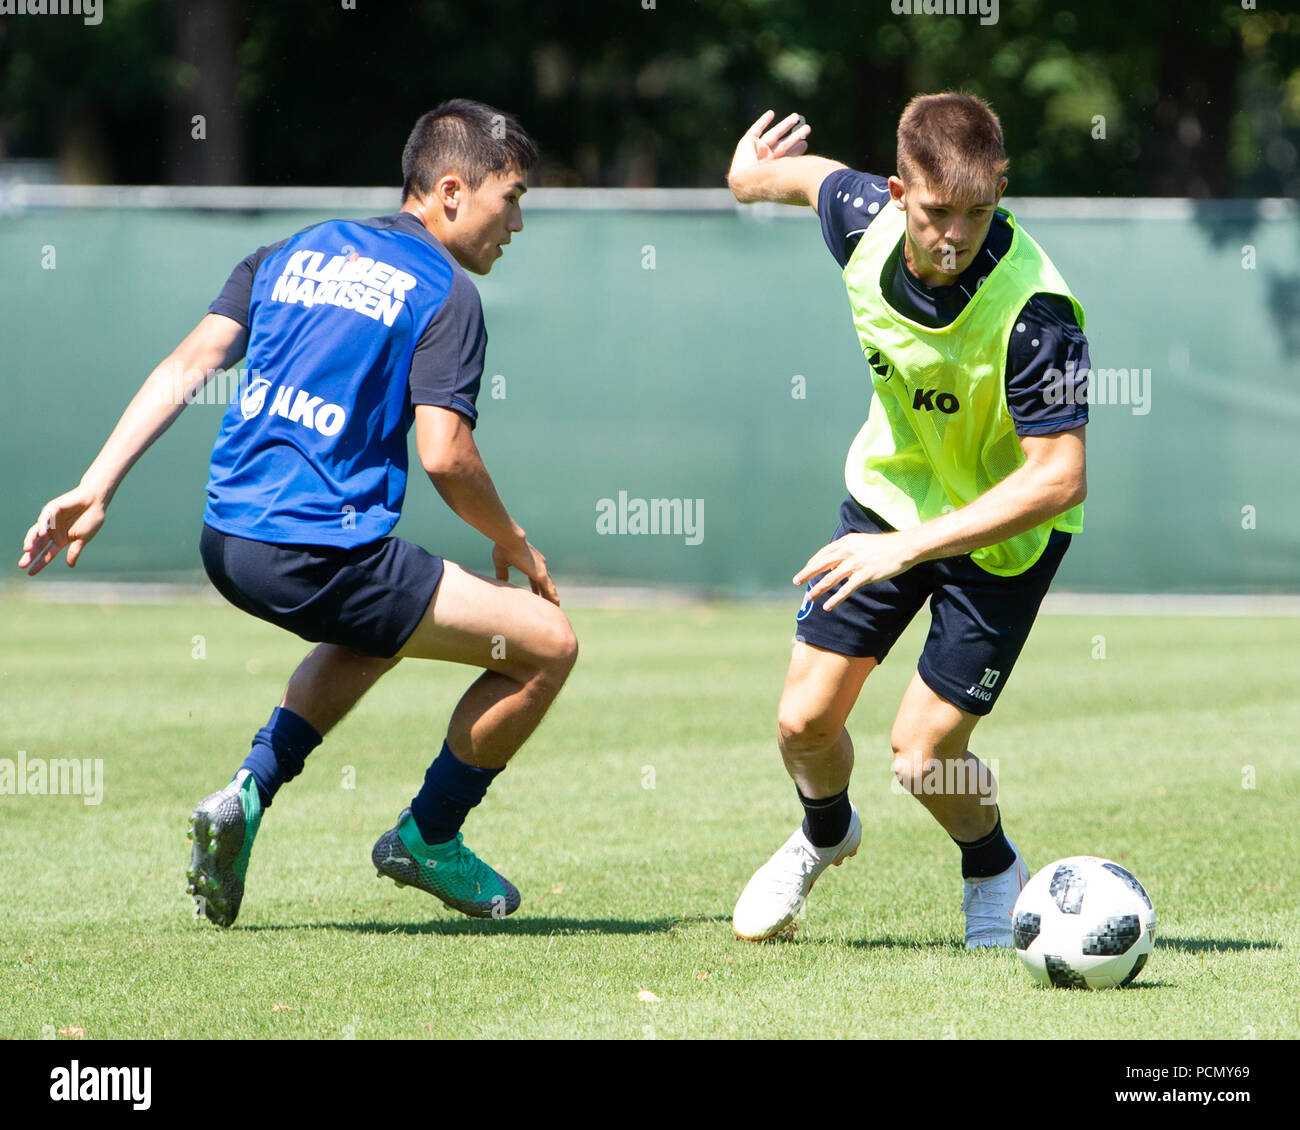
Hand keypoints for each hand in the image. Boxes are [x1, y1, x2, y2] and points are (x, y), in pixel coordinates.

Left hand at [18, 485, 107, 575]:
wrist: (96, 501)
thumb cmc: (92, 519)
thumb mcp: (84, 539)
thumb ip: (75, 551)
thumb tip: (70, 565)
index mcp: (61, 539)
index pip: (47, 554)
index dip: (39, 563)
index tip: (30, 573)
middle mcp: (53, 531)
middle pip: (38, 545)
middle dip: (30, 555)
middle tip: (22, 564)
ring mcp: (51, 521)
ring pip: (36, 532)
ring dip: (31, 540)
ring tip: (27, 549)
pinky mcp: (52, 509)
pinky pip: (45, 519)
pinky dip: (42, 526)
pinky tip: (42, 533)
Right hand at [493, 539, 559, 605]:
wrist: (510, 541)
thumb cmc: (505, 548)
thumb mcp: (502, 563)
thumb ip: (502, 573)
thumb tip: (501, 582)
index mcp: (531, 562)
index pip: (535, 578)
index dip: (536, 587)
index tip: (536, 594)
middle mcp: (539, 565)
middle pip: (545, 584)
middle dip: (546, 593)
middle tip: (548, 603)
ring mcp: (541, 570)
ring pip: (549, 587)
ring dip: (552, 597)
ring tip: (555, 607)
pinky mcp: (541, 574)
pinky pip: (550, 589)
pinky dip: (553, 596)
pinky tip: (557, 604)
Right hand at [728, 110, 810, 198]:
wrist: (745, 181)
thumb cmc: (766, 180)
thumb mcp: (784, 173)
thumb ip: (796, 167)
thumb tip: (815, 166)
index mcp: (772, 169)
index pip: (787, 157)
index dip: (796, 150)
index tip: (805, 143)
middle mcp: (765, 159)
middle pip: (782, 145)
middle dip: (795, 136)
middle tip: (808, 129)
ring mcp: (755, 151)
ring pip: (772, 135)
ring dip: (784, 125)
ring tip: (796, 117)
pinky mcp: (746, 143)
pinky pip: (756, 130)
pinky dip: (762, 121)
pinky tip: (771, 114)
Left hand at [793, 532, 917, 610]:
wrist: (904, 547)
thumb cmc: (884, 546)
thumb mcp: (861, 543)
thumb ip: (847, 552)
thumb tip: (835, 565)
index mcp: (846, 542)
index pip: (823, 553)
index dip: (812, 563)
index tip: (805, 571)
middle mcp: (848, 551)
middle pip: (821, 564)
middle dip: (807, 573)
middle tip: (796, 581)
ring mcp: (856, 564)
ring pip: (830, 579)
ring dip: (818, 589)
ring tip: (809, 598)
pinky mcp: (865, 575)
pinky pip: (846, 589)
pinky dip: (835, 599)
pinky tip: (828, 606)